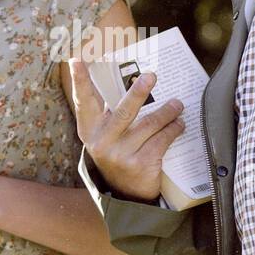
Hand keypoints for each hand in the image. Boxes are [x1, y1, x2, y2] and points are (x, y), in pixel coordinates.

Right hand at [67, 59, 184, 201]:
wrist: (127, 195)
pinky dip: (173, 129)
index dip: (80, 80)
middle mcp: (101, 143)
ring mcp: (120, 155)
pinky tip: (179, 124)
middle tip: (151, 76)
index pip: (83, 101)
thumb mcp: (107, 136)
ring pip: (149, 125)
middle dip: (138, 93)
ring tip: (177, 104)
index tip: (76, 60)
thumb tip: (128, 78)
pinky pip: (161, 140)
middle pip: (123, 112)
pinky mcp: (140, 165)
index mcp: (90, 130)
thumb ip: (110, 113)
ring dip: (167, 112)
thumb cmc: (118, 154)